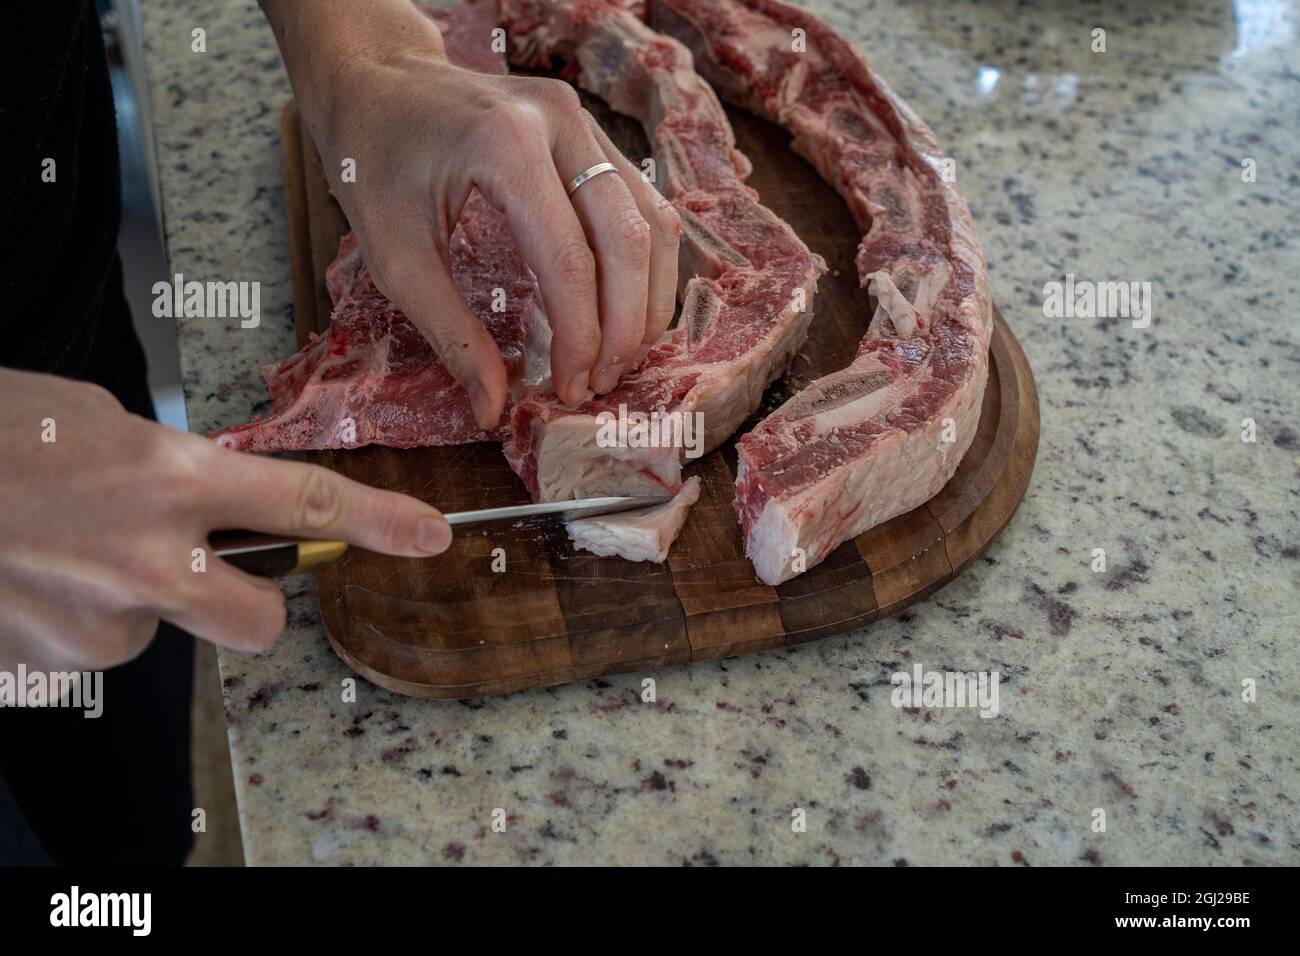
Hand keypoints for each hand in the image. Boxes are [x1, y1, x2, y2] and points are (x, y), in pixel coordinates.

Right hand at [0, 370, 451, 672]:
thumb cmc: (2, 429)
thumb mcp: (107, 420)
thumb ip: (178, 468)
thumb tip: (218, 502)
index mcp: (171, 477)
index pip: (304, 507)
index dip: (379, 524)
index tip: (432, 536)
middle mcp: (147, 558)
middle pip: (260, 623)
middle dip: (247, 605)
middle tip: (200, 570)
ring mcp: (96, 620)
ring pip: (161, 634)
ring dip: (134, 603)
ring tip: (69, 551)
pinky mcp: (49, 662)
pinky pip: (95, 650)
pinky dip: (76, 620)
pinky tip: (34, 576)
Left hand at [262, 0, 679, 426]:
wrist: (376, 79)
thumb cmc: (374, 163)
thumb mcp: (395, 256)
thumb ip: (451, 333)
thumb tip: (491, 409)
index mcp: (506, 146)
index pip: (571, 261)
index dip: (581, 339)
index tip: (568, 389)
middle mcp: (561, 123)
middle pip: (630, 240)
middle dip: (625, 326)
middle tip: (602, 383)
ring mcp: (584, 120)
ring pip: (652, 220)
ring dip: (647, 299)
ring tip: (619, 357)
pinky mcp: (593, 129)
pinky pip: (642, 202)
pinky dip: (644, 265)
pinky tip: (625, 310)